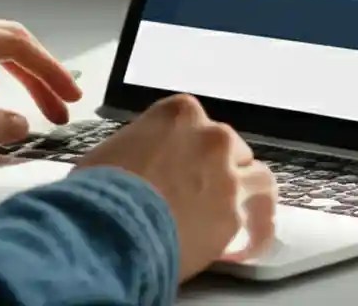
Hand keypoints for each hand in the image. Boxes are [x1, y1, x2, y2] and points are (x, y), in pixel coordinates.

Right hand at [77, 94, 277, 280]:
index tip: (181, 165)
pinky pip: (258, 223)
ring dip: (248, 193)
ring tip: (238, 212)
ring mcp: (228, 176)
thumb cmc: (98, 187)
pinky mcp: (234, 215)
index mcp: (180, 113)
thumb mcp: (113, 150)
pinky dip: (254, 232)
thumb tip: (138, 167)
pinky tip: (248, 244)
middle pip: (231, 149)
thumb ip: (141, 148)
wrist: (109, 226)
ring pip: (258, 177)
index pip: (198, 124)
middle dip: (219, 169)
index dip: (191, 147)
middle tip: (201, 193)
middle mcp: (212, 137)